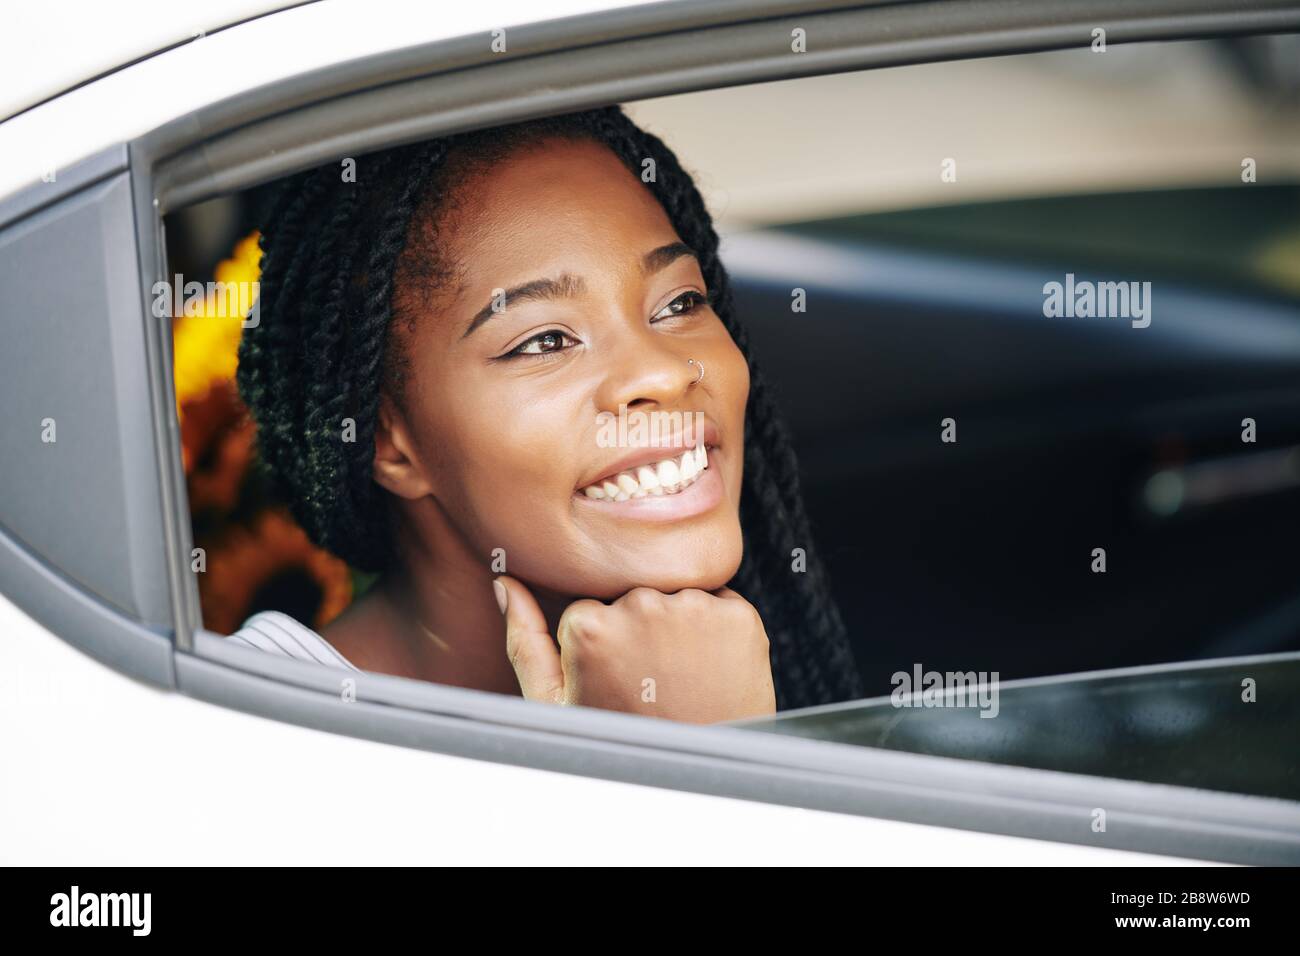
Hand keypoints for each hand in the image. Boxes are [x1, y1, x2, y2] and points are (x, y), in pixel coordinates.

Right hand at [495, 576, 775, 723]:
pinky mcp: (738, 618)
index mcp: (588, 625)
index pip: (589, 607)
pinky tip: (710, 669)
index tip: (614, 677)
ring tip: (680, 679)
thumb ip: (525, 640)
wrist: (700, 772)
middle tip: (649, 682)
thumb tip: (506, 584)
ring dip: (678, 625)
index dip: (601, 644)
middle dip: (638, 629)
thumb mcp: (556, 705)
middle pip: (632, 596)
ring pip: (675, 595)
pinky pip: (719, 603)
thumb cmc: (622, 743)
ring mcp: (693, 610)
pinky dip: (716, 629)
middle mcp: (640, 606)